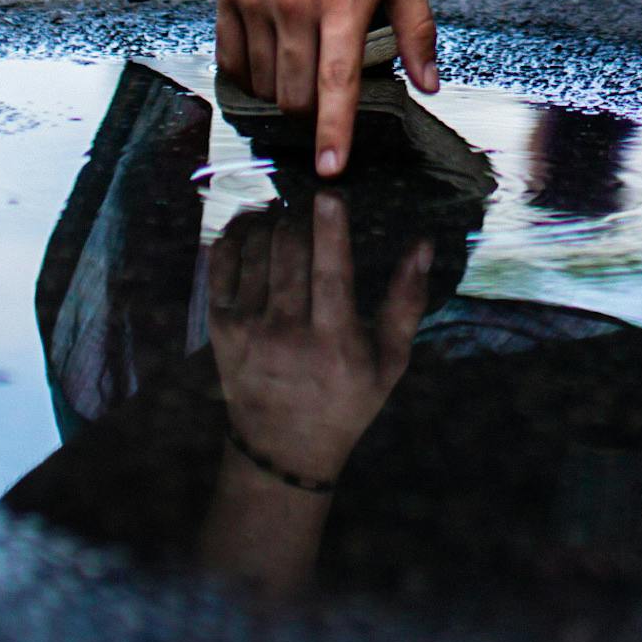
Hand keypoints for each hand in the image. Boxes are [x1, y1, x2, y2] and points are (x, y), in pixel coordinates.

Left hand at [209, 192, 429, 488]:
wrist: (281, 448)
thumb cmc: (346, 400)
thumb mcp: (389, 362)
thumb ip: (406, 301)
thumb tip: (423, 244)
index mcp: (333, 342)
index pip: (330, 275)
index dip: (330, 232)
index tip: (330, 193)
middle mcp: (285, 332)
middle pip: (290, 250)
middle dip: (302, 215)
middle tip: (313, 203)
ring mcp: (247, 329)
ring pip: (257, 249)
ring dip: (274, 221)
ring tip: (289, 215)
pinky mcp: (219, 326)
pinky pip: (222, 262)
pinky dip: (238, 234)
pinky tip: (256, 226)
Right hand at [217, 0, 437, 176]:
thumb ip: (417, 28)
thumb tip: (428, 83)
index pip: (335, 82)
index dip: (334, 131)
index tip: (330, 168)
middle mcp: (294, 3)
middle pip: (293, 95)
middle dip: (311, 114)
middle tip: (327, 99)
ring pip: (262, 83)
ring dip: (282, 95)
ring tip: (303, 71)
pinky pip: (230, 60)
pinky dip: (249, 75)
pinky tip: (269, 65)